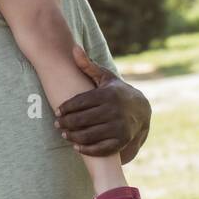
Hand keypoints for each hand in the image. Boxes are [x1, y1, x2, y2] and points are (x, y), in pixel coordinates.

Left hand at [54, 45, 151, 160]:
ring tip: (64, 134)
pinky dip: (87, 149)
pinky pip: (101, 149)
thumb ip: (88, 65)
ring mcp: (119, 127)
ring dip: (73, 136)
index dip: (66, 108)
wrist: (141, 110)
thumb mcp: (105, 77)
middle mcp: (115, 111)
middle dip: (66, 123)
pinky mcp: (122, 141)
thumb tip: (74, 48)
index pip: (80, 102)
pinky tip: (76, 146)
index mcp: (108, 94)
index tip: (57, 111)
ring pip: (89, 135)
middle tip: (57, 124)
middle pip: (82, 120)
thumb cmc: (116, 92)